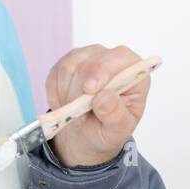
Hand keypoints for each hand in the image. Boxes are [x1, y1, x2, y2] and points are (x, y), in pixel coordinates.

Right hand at [44, 44, 148, 166]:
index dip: (102, 71)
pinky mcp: (69, 61)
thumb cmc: (111, 128)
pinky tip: (67, 106)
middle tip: (81, 118)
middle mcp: (112, 58)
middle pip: (90, 64)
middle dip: (80, 93)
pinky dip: (57, 94)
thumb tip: (104, 97)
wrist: (90, 132)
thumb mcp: (119, 130)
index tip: (89, 90)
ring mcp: (89, 56)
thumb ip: (115, 115)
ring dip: (68, 96)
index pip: (120, 58)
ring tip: (77, 115)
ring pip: (69, 68)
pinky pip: (55, 74)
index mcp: (134, 71)